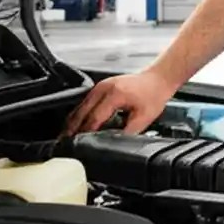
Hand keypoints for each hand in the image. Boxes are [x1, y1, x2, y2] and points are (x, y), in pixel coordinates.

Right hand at [64, 70, 179, 135]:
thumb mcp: (144, 118)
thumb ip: (128, 131)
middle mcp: (104, 88)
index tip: (79, 144)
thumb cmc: (153, 94)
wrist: (158, 79)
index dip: (86, 132)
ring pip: (81, 106)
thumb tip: (115, 143)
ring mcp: (101, 86)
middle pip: (82, 111)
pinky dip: (80, 113)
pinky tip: (77, 123)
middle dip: (73, 128)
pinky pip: (86, 101)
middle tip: (65, 142)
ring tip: (67, 136)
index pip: (95, 118)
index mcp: (114, 95)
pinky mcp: (101, 87)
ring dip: (74, 121)